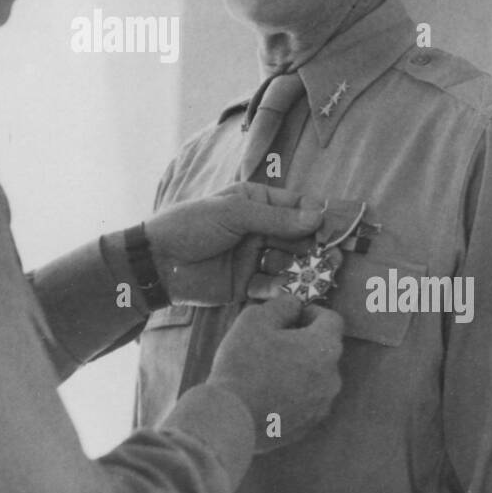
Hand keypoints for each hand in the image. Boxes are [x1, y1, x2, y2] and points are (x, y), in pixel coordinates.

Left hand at [143, 185, 322, 305]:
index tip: (333, 230)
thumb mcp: (233, 212)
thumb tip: (317, 217)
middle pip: (299, 238)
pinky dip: (277, 289)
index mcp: (256, 202)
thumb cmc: (191, 225)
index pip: (297, 207)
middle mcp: (260, 229)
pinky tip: (278, 290)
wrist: (157, 263)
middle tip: (335, 258)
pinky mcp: (247, 285)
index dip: (317, 217)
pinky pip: (272, 287)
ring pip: (289, 264)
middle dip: (316, 248)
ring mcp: (254, 257)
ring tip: (313, 276)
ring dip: (300, 270)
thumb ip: (275, 218)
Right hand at [207, 295, 342, 452]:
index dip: (311, 312)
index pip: (332, 319)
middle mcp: (332, 378)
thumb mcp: (255, 319)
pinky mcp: (308, 427)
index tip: (290, 316)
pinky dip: (293, 394)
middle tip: (273, 342)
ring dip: (299, 369)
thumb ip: (282, 306)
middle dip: (304, 342)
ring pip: (316, 377)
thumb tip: (294, 305)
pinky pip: (306, 401)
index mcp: (324, 347)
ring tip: (267, 371)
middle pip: (324, 349)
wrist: (231, 418)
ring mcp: (322, 406)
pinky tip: (267, 394)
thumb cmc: (243, 363)